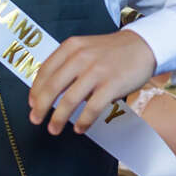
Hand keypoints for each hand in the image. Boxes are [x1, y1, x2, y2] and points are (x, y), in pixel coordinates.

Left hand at [28, 30, 155, 134]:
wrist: (143, 46)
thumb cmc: (112, 51)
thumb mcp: (85, 48)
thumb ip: (68, 63)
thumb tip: (49, 91)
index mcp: (71, 47)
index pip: (45, 71)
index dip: (35, 91)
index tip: (31, 104)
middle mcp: (81, 57)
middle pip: (53, 87)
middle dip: (41, 107)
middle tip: (35, 120)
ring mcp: (97, 71)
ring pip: (69, 100)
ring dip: (58, 118)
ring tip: (53, 129)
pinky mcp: (111, 84)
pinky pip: (92, 108)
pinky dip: (83, 121)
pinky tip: (79, 128)